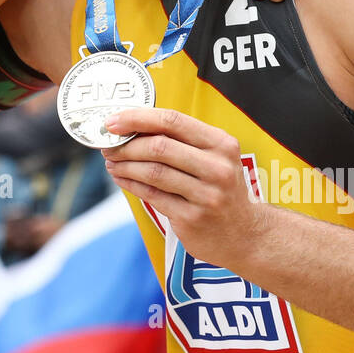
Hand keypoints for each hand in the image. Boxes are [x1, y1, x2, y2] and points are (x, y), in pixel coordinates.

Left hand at [102, 107, 266, 270]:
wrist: (246, 234)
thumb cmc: (220, 187)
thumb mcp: (213, 157)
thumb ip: (180, 141)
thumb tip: (130, 126)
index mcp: (221, 143)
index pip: (173, 120)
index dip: (137, 118)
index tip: (113, 121)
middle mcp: (217, 167)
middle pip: (159, 147)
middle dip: (126, 145)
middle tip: (108, 146)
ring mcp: (206, 195)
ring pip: (153, 172)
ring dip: (124, 165)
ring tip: (111, 162)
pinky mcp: (193, 218)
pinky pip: (152, 196)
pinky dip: (131, 184)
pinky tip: (121, 177)